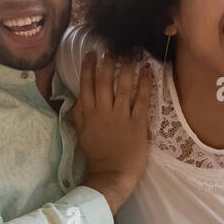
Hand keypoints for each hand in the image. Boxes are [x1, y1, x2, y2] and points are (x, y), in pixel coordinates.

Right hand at [73, 52, 150, 205]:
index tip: (91, 54)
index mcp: (88, 114)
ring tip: (129, 55)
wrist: (112, 174)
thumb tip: (76, 98)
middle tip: (112, 49)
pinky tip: (147, 71)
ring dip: (126, 68)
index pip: (86, 85)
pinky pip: (141, 99)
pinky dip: (144, 84)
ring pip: (123, 86)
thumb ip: (79, 114)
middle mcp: (103, 111)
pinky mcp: (137, 123)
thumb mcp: (81, 134)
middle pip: (104, 82)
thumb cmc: (96, 155)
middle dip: (107, 63)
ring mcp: (121, 116)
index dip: (88, 68)